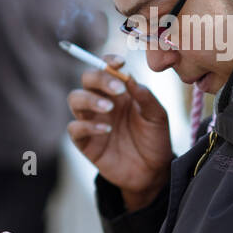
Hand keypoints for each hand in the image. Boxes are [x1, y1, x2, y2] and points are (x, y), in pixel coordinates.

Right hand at [67, 53, 172, 199]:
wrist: (153, 172)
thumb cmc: (154, 139)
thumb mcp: (157, 116)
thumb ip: (145, 96)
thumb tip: (129, 78)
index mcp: (119, 91)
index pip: (106, 67)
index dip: (108, 61)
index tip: (119, 63)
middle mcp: (102, 101)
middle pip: (87, 79)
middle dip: (99, 78)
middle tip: (118, 89)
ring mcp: (91, 120)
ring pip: (75, 99)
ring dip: (89, 99)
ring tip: (108, 107)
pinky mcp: (85, 142)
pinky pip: (75, 128)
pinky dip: (87, 126)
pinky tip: (107, 130)